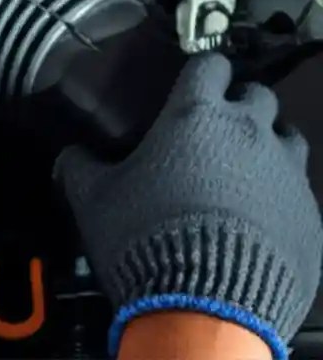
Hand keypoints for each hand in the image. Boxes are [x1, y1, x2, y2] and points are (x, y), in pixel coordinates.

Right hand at [56, 53, 321, 359]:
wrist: (206, 302)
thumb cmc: (145, 234)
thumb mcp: (94, 199)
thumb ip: (80, 168)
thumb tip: (69, 157)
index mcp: (196, 115)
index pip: (210, 65)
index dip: (200, 71)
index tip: (189, 84)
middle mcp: (249, 132)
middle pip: (257, 95)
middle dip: (237, 106)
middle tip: (212, 132)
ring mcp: (286, 172)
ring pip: (287, 138)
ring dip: (266, 145)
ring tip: (240, 171)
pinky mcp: (308, 213)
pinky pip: (297, 189)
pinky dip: (278, 192)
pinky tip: (255, 215)